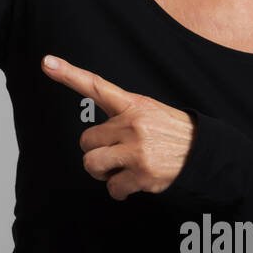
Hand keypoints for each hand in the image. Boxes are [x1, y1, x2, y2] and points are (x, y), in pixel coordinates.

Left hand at [42, 54, 195, 199]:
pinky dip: (119, 189)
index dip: (69, 74)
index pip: (97, 86)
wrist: (204, 153)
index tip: (47, 63)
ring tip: (120, 168)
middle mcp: (132, 125)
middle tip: (117, 153)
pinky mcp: (141, 174)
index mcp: (133, 105)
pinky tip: (134, 181)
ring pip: (92, 164)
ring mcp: (136, 150)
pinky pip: (112, 187)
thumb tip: (95, 136)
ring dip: (102, 171)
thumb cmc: (172, 133)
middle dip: (97, 151)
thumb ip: (121, 116)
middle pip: (86, 141)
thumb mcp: (149, 111)